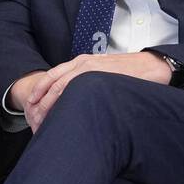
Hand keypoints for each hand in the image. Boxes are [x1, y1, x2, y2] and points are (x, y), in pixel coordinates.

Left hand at [23, 52, 169, 133]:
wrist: (153, 67)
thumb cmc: (130, 73)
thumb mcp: (103, 73)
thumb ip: (87, 82)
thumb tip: (75, 100)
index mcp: (82, 62)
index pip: (53, 76)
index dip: (39, 91)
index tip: (31, 105)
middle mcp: (82, 63)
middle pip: (52, 83)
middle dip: (39, 101)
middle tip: (33, 119)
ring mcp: (90, 69)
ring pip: (61, 87)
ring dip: (49, 104)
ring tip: (42, 121)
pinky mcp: (99, 77)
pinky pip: (76, 90)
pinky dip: (65, 103)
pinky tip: (61, 116)